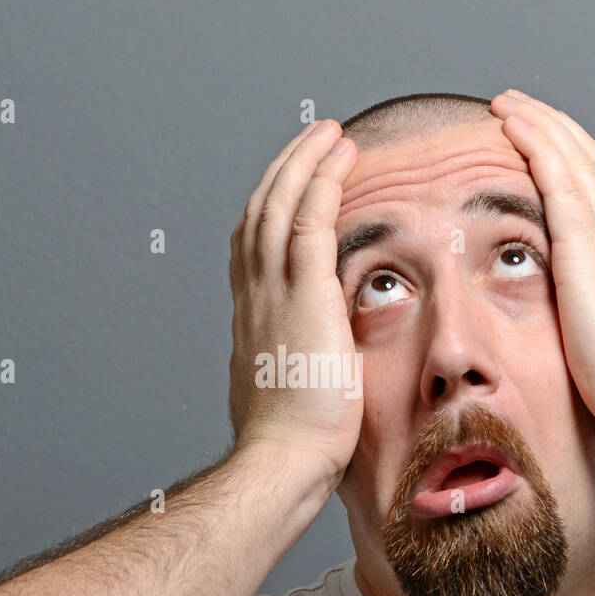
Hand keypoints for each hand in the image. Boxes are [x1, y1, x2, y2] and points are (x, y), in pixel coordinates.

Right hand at [228, 119, 362, 487]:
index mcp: (252, 323)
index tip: (290, 192)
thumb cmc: (294, 450)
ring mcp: (273, 292)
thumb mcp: (289, 399)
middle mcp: (253, 299)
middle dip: (284, 174)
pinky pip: (309, 216)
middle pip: (259, 214)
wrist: (283, 461)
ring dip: (304, 162)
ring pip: (279, 204)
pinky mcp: (303, 292)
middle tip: (310, 144)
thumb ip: (299, 372)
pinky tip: (342, 154)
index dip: (270, 213)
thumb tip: (316, 371)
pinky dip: (322, 178)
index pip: (253, 251)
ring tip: (328, 134)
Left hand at [490, 89, 594, 442]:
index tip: (559, 153)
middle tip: (528, 111)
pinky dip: (536, 140)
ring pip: (575, 160)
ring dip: (541, 125)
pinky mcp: (588, 245)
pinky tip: (511, 121)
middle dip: (561, 135)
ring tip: (510, 104)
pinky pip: (558, 175)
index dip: (583, 171)